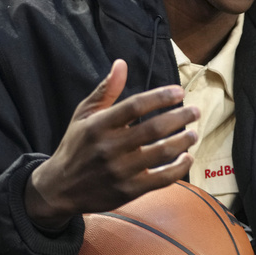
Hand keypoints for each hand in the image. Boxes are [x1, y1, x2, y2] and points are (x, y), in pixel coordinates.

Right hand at [24, 59, 199, 229]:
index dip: (161, 97)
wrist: (60, 189)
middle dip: (180, 117)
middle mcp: (109, 148)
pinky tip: (188, 157)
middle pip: (154, 128)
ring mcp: (120, 171)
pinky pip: (162, 179)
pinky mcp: (129, 191)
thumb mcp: (84, 115)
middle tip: (195, 111)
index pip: (136, 106)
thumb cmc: (76, 145)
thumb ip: (105, 90)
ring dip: (183, 141)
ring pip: (161, 153)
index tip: (179, 92)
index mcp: (99, 125)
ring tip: (194, 133)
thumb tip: (121, 64)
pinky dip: (180, 168)